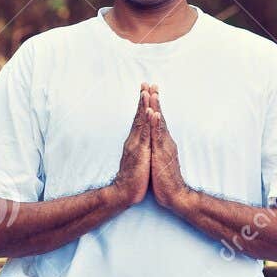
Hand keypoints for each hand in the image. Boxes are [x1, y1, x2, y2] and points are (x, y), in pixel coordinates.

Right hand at [112, 84, 152, 206]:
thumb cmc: (133, 178)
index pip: (139, 120)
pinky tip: (151, 112)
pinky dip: (148, 122)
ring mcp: (136, 145)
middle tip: (145, 83)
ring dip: (144, 106)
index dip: (143, 105)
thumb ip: (139, 148)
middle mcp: (134, 140)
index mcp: (135, 141)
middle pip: (139, 116)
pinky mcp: (140, 152)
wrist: (124, 192)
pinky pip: (145, 134)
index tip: (146, 91)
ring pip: (141, 122)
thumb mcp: (138, 159)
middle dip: (143, 99)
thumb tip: (142, 141)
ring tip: (147, 92)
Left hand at [148, 86, 189, 210]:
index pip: (158, 121)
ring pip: (159, 122)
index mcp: (163, 143)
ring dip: (156, 106)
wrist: (175, 195)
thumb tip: (156, 142)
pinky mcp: (162, 153)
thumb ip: (159, 150)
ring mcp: (164, 146)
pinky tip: (154, 113)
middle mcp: (165, 141)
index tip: (150, 92)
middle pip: (159, 117)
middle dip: (155, 100)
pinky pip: (158, 135)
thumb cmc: (166, 180)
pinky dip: (156, 123)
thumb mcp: (160, 161)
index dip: (154, 106)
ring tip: (152, 92)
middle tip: (152, 84)